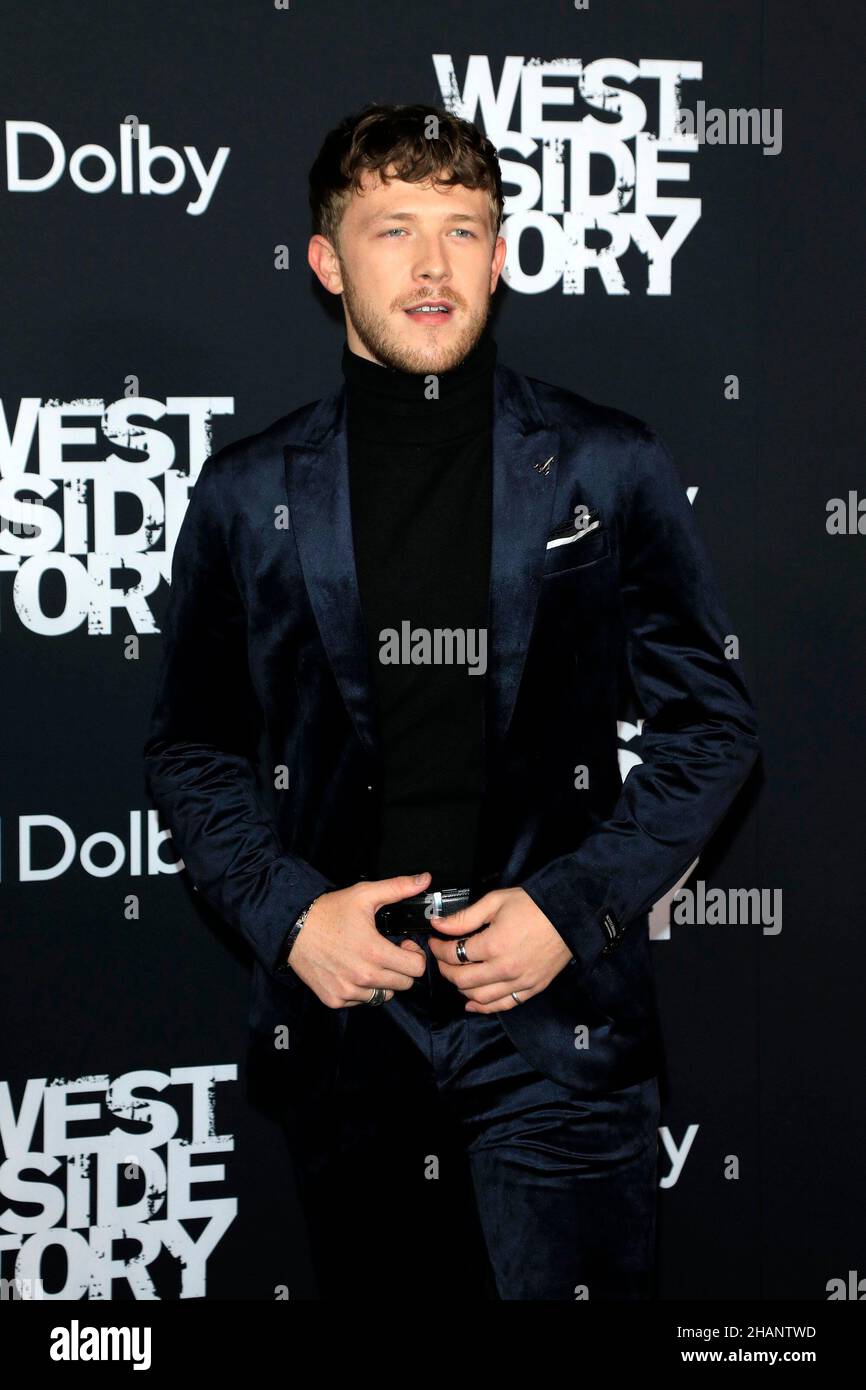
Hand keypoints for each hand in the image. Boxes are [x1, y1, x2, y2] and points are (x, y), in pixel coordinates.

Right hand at [286, 872, 429, 1007]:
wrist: (292, 928)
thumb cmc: (329, 911)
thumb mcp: (364, 894)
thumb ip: (398, 888)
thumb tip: (424, 880)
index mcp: (375, 952)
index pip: (417, 969)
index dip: (415, 955)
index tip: (403, 946)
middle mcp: (363, 976)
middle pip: (404, 984)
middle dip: (401, 968)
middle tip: (387, 952)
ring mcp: (348, 991)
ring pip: (384, 995)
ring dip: (383, 981)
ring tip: (369, 962)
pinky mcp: (335, 999)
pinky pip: (361, 1001)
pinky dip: (362, 990)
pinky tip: (352, 970)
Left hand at [427, 887, 571, 1011]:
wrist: (569, 915)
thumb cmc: (533, 905)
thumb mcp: (495, 901)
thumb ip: (464, 917)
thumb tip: (438, 925)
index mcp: (493, 945)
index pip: (454, 954)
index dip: (439, 948)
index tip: (435, 941)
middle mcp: (504, 969)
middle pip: (462, 980)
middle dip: (445, 970)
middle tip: (442, 959)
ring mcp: (519, 982)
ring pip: (479, 997)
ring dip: (462, 988)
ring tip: (457, 975)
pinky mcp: (532, 988)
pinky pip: (503, 1005)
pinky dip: (484, 1007)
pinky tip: (472, 1002)